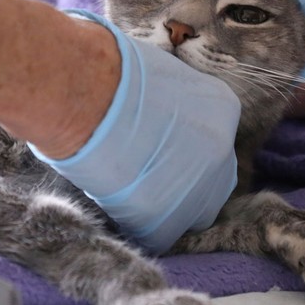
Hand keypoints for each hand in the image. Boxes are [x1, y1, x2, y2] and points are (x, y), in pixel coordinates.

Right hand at [29, 11, 240, 253]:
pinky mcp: (166, 220)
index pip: (214, 140)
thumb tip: (158, 112)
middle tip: (147, 173)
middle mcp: (222, 150)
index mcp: (222, 107)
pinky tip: (114, 203)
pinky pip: (158, 234)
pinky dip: (138, 225)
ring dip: (167, 206)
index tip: (159, 147)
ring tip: (128, 190)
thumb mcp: (158, 73)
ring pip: (192, 213)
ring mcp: (198, 188)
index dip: (185, 147)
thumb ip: (172, 100)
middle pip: (215, 181)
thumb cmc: (106, 69)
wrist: (82, 93)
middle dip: (186, 180)